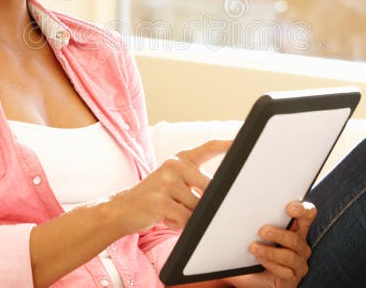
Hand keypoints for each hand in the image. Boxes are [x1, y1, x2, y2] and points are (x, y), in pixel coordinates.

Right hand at [111, 139, 231, 232]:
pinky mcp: (159, 200)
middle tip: (186, 208)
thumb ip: (196, 182)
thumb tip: (222, 194)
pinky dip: (181, 224)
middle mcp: (174, 165)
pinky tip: (167, 219)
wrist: (122, 209)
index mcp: (180, 159)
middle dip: (206, 204)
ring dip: (189, 217)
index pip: (209, 148)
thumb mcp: (174, 183)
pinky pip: (186, 218)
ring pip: (198, 206)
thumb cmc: (156, 198)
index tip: (243, 141)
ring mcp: (166, 181)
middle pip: (210, 188)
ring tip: (172, 212)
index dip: (227, 145)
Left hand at [230, 201, 316, 287]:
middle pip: (296, 238)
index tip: (289, 207)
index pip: (306, 216)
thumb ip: (252, 223)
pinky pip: (285, 272)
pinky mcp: (292, 278)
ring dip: (270, 251)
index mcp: (295, 229)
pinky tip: (259, 260)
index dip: (302, 210)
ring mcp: (298, 263)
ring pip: (290, 256)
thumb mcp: (254, 236)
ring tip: (254, 248)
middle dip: (279, 234)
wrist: (253, 278)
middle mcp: (300, 246)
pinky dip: (270, 264)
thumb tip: (235, 211)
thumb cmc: (256, 253)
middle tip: (263, 230)